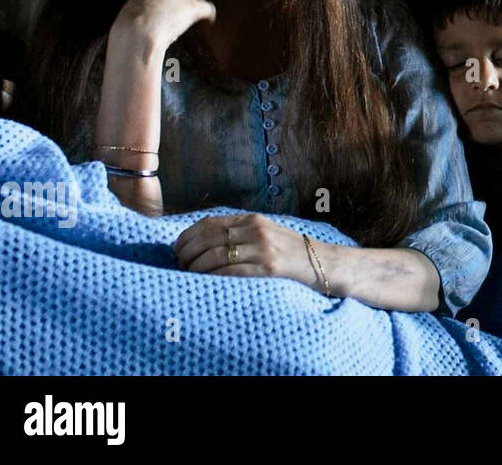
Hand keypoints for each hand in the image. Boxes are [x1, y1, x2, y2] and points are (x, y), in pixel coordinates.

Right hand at [112, 0, 215, 51]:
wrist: (136, 32)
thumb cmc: (133, 22)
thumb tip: (175, 1)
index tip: (172, 1)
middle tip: (179, 13)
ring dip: (194, 5)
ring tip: (188, 19)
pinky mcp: (193, 6)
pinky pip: (208, 8)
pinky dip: (209, 15)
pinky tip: (208, 21)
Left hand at [174, 213, 321, 288]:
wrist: (324, 263)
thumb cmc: (290, 252)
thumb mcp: (266, 233)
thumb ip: (241, 233)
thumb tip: (203, 243)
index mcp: (252, 219)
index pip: (209, 223)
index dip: (187, 236)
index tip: (177, 250)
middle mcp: (256, 230)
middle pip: (208, 239)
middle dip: (187, 254)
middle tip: (180, 266)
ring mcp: (263, 248)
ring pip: (216, 256)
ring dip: (196, 268)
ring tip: (190, 277)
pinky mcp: (269, 267)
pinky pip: (231, 272)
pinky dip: (213, 278)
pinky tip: (207, 283)